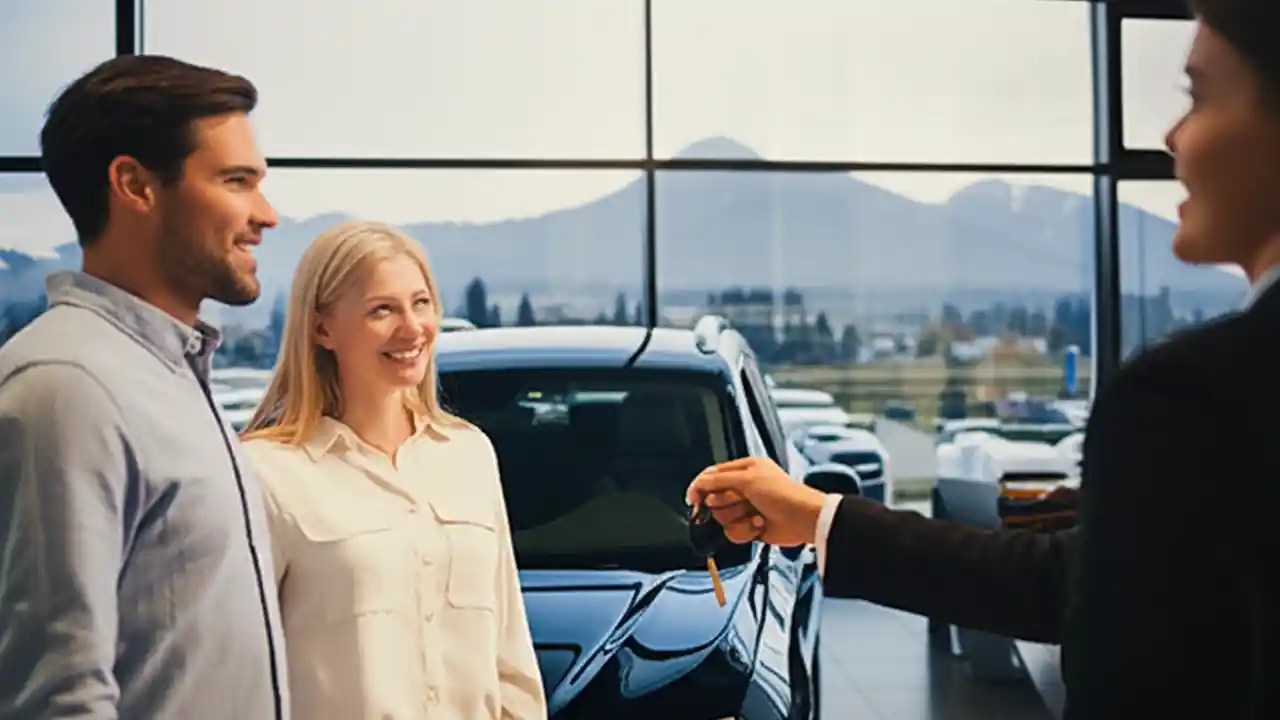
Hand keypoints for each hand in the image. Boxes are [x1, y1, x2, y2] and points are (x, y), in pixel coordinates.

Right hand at [685, 456, 827, 546]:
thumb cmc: (783, 494)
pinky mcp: (749, 526)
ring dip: (737, 518)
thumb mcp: (747, 480)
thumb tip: (698, 484)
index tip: (693, 498)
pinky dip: (745, 530)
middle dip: (726, 504)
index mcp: (744, 469)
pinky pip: (732, 532)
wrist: (802, 519)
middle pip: (714, 499)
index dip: (701, 487)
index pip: (712, 475)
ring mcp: (746, 508)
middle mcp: (744, 487)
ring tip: (754, 514)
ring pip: (722, 518)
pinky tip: (758, 525)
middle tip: (741, 501)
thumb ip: (719, 480)